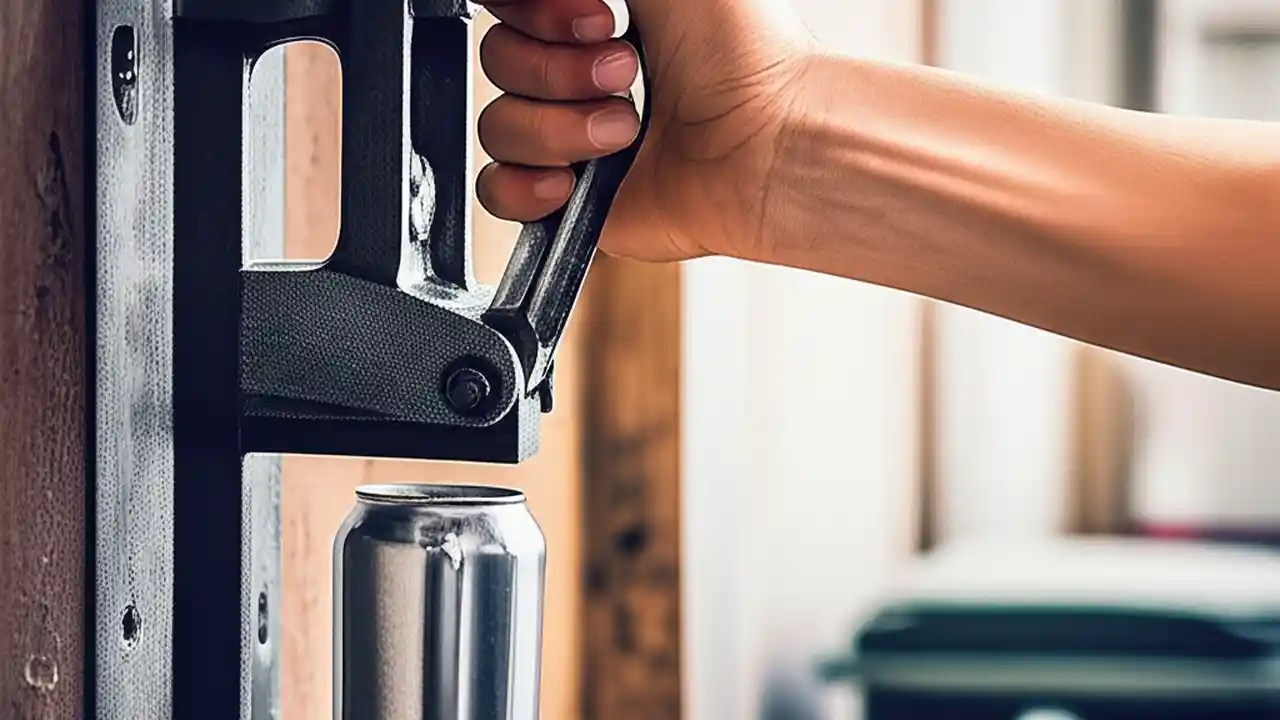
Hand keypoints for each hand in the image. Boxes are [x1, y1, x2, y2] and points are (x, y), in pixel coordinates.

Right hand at [474, 0, 815, 261]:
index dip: (534, 11)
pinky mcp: (569, 203)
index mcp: (591, 15)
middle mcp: (575, 75)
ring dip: (561, 128)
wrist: (766, 142)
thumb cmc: (741, 51)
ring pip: (498, 126)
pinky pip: (496, 192)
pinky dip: (527, 185)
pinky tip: (572, 182)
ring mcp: (569, 140)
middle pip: (498, 60)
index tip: (596, 15)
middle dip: (558, 68)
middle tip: (627, 73)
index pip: (511, 8)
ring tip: (627, 132)